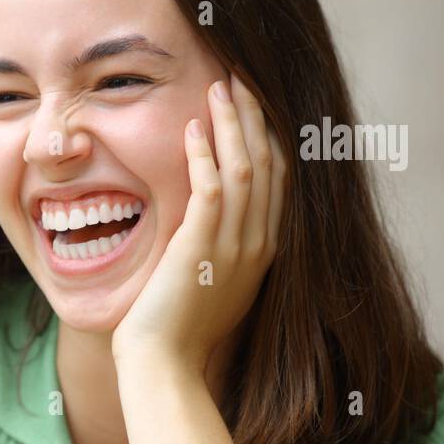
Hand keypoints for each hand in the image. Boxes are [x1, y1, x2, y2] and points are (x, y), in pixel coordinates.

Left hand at [111, 73, 287, 378]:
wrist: (165, 364)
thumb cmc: (179, 328)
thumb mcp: (212, 281)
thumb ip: (218, 246)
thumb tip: (207, 218)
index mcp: (265, 250)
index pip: (277, 179)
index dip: (268, 136)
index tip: (254, 103)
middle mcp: (258, 243)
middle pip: (268, 164)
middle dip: (254, 117)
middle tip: (240, 78)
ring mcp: (234, 246)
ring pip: (244, 169)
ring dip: (232, 124)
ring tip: (220, 88)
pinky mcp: (202, 248)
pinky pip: (211, 189)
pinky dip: (205, 155)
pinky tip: (193, 130)